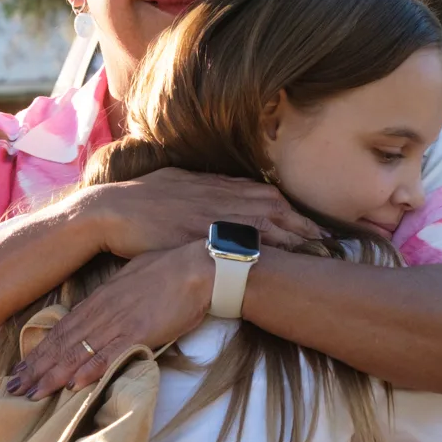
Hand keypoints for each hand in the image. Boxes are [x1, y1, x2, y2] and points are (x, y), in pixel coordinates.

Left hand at [9, 242, 215, 399]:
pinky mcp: (139, 333)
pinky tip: (74, 385)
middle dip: (36, 368)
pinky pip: (109, 355)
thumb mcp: (130, 278)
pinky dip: (90, 371)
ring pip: (78, 352)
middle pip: (62, 343)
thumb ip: (112, 297)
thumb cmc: (169, 269)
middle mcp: (103, 311)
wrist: (198, 268)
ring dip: (53, 375)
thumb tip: (101, 309)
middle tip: (13, 388)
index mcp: (100, 298)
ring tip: (32, 393)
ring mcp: (119, 322)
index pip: (62, 329)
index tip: (21, 368)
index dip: (39, 350)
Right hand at [78, 166, 321, 259]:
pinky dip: (268, 250)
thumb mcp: (175, 181)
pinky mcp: (205, 237)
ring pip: (265, 224)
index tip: (310, 220)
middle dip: (303, 223)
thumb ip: (201, 185)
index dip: (290, 207)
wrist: (111, 212)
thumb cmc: (139, 199)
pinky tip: (285, 261)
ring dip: (295, 237)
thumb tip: (215, 185)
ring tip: (320, 251)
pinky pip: (243, 244)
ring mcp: (214, 216)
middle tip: (330, 239)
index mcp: (215, 184)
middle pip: (273, 207)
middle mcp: (220, 196)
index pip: (264, 194)